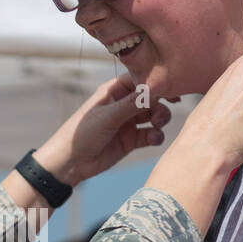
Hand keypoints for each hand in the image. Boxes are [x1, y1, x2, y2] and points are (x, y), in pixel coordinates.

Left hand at [33, 75, 171, 185]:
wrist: (70, 163)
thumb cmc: (82, 134)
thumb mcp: (108, 116)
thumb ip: (132, 103)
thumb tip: (155, 89)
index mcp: (114, 91)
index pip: (140, 79)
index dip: (156, 82)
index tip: (172, 89)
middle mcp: (123, 104)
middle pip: (151, 98)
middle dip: (160, 104)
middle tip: (160, 116)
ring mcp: (128, 122)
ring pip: (153, 115)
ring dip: (160, 119)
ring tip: (157, 126)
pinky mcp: (131, 140)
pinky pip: (150, 134)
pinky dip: (155, 135)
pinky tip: (153, 139)